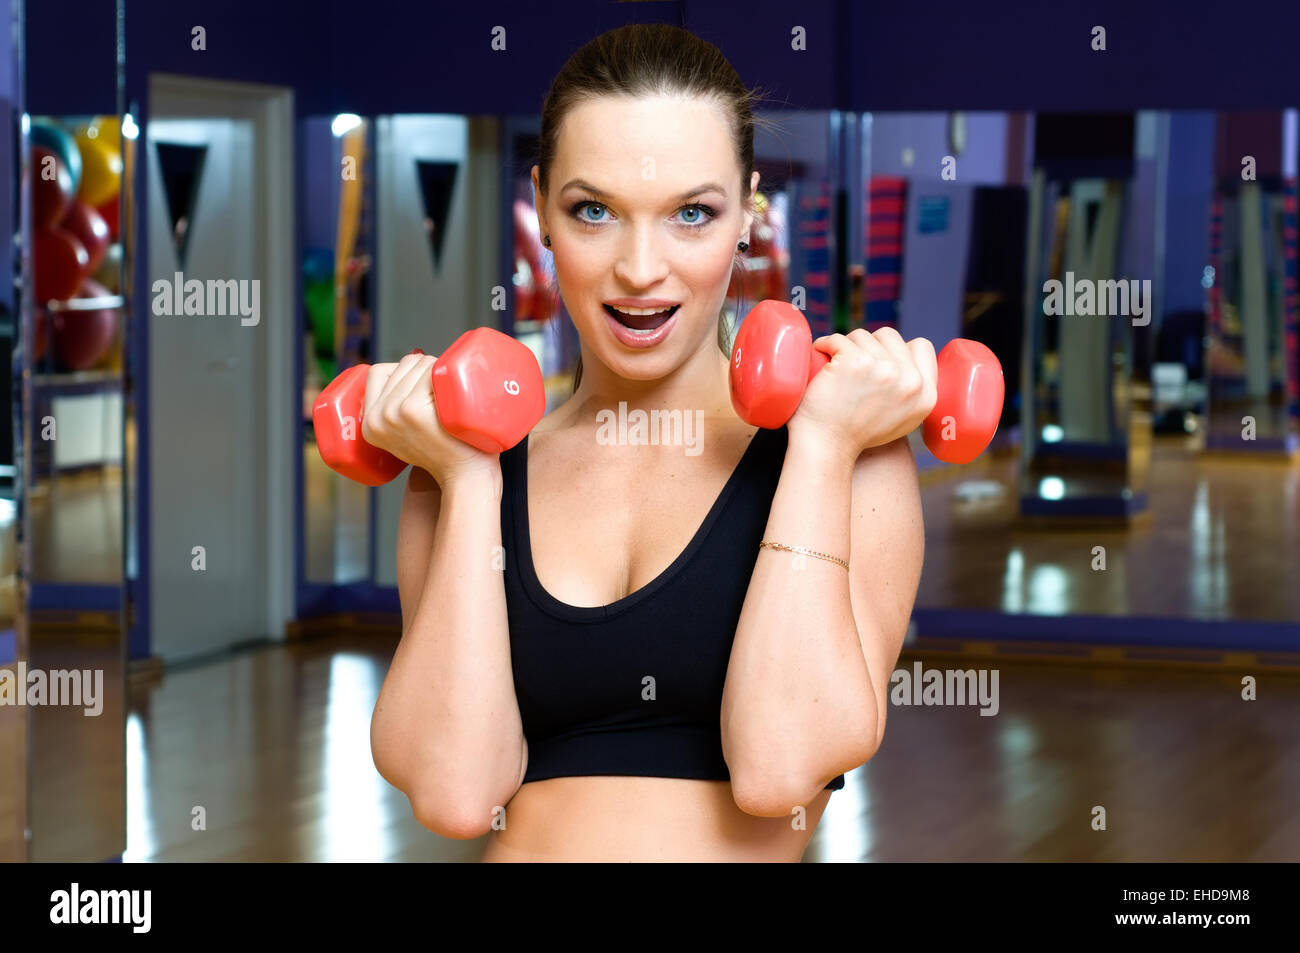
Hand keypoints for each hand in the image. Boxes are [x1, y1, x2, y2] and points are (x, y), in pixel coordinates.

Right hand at [360, 352, 500, 486]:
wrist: (466, 479)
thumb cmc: (447, 454)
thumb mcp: (408, 437)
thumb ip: (398, 410)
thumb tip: (416, 355)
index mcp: (369, 425)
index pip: (379, 371)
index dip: (406, 370)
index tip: (426, 387)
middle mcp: (377, 417)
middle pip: (404, 364)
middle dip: (429, 369)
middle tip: (446, 397)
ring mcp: (394, 413)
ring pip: (419, 364)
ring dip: (441, 370)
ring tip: (452, 397)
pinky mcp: (413, 410)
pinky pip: (431, 371)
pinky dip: (448, 374)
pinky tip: (456, 393)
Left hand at [787, 327, 937, 455]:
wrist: (826, 449)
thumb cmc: (855, 436)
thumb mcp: (903, 419)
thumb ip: (911, 391)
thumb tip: (905, 361)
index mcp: (926, 395)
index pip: (922, 346)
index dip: (897, 348)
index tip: (878, 360)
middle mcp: (910, 381)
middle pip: (889, 336)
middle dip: (867, 346)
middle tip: (850, 368)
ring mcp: (884, 369)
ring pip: (862, 336)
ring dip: (844, 348)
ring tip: (835, 371)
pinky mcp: (855, 361)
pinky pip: (837, 339)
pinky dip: (823, 346)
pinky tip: (819, 359)